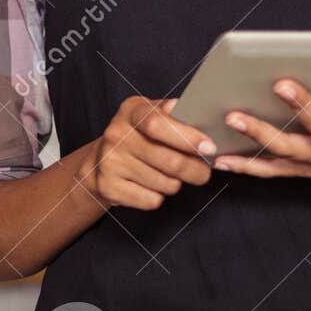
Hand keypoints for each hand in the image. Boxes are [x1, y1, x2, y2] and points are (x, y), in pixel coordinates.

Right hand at [80, 95, 214, 210]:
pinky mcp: (108, 186)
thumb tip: (199, 115)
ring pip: (164, 183)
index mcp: (131, 110)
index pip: (158, 124)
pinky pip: (151, 200)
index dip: (187, 138)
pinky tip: (150, 185)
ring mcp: (109, 161)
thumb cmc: (139, 134)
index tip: (209, 148)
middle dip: (195, 170)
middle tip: (204, 172)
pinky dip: (158, 197)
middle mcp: (116, 134)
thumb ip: (176, 114)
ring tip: (169, 175)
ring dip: (175, 183)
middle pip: (168, 160)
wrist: (101, 159)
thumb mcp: (154, 114)